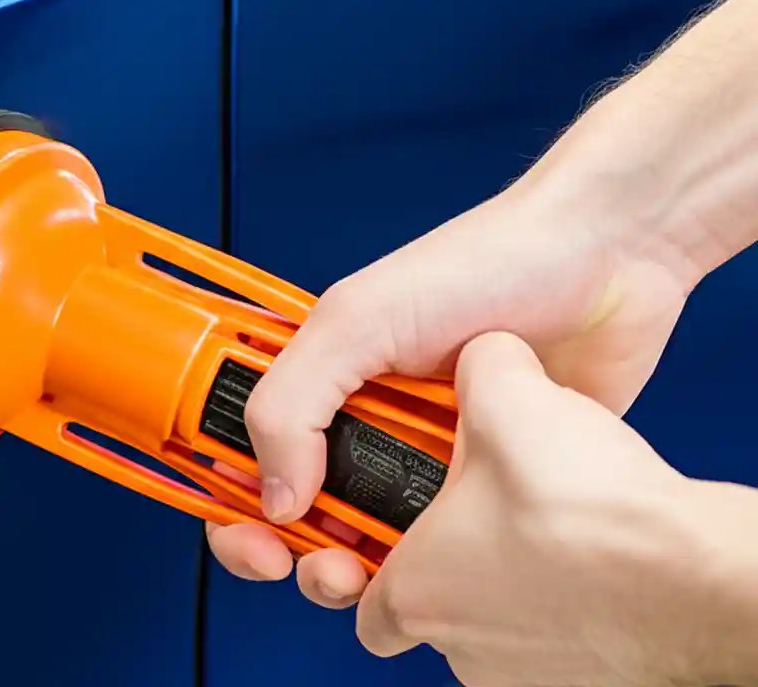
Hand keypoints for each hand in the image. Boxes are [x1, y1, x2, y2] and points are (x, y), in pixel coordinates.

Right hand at [207, 178, 694, 600]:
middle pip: (297, 508)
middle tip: (302, 560)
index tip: (235, 525)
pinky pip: (440, 547)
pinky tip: (435, 560)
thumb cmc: (484, 263)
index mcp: (319, 377)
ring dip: (352, 568)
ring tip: (364, 570)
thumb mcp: (358, 321)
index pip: (243, 446)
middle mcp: (362, 420)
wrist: (604, 262)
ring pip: (364, 539)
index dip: (227, 493)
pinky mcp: (480, 485)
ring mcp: (421, 456)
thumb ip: (292, 404)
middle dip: (286, 547)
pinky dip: (427, 568)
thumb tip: (271, 498)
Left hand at [354, 332, 713, 685]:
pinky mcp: (583, 669)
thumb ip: (472, 364)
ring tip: (531, 510)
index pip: (355, 594)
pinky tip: (578, 535)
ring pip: (487, 614)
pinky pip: (549, 626)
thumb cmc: (587, 509)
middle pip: (423, 601)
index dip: (358, 554)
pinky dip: (556, 587)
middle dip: (438, 551)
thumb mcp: (506, 396)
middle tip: (463, 504)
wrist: (698, 573)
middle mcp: (460, 645)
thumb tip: (482, 350)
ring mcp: (523, 667)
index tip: (373, 520)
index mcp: (415, 593)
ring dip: (499, 566)